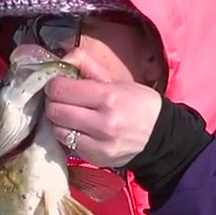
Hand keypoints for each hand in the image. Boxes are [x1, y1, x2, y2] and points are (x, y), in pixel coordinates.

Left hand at [44, 47, 162, 168]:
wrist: (161, 136)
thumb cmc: (138, 104)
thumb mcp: (117, 80)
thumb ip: (88, 65)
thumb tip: (64, 55)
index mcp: (108, 96)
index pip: (61, 89)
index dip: (55, 84)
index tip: (59, 84)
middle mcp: (103, 122)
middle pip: (55, 110)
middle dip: (54, 102)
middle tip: (62, 100)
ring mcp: (99, 144)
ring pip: (58, 129)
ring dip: (59, 121)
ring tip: (71, 115)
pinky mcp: (97, 159)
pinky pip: (68, 145)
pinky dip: (68, 136)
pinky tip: (79, 130)